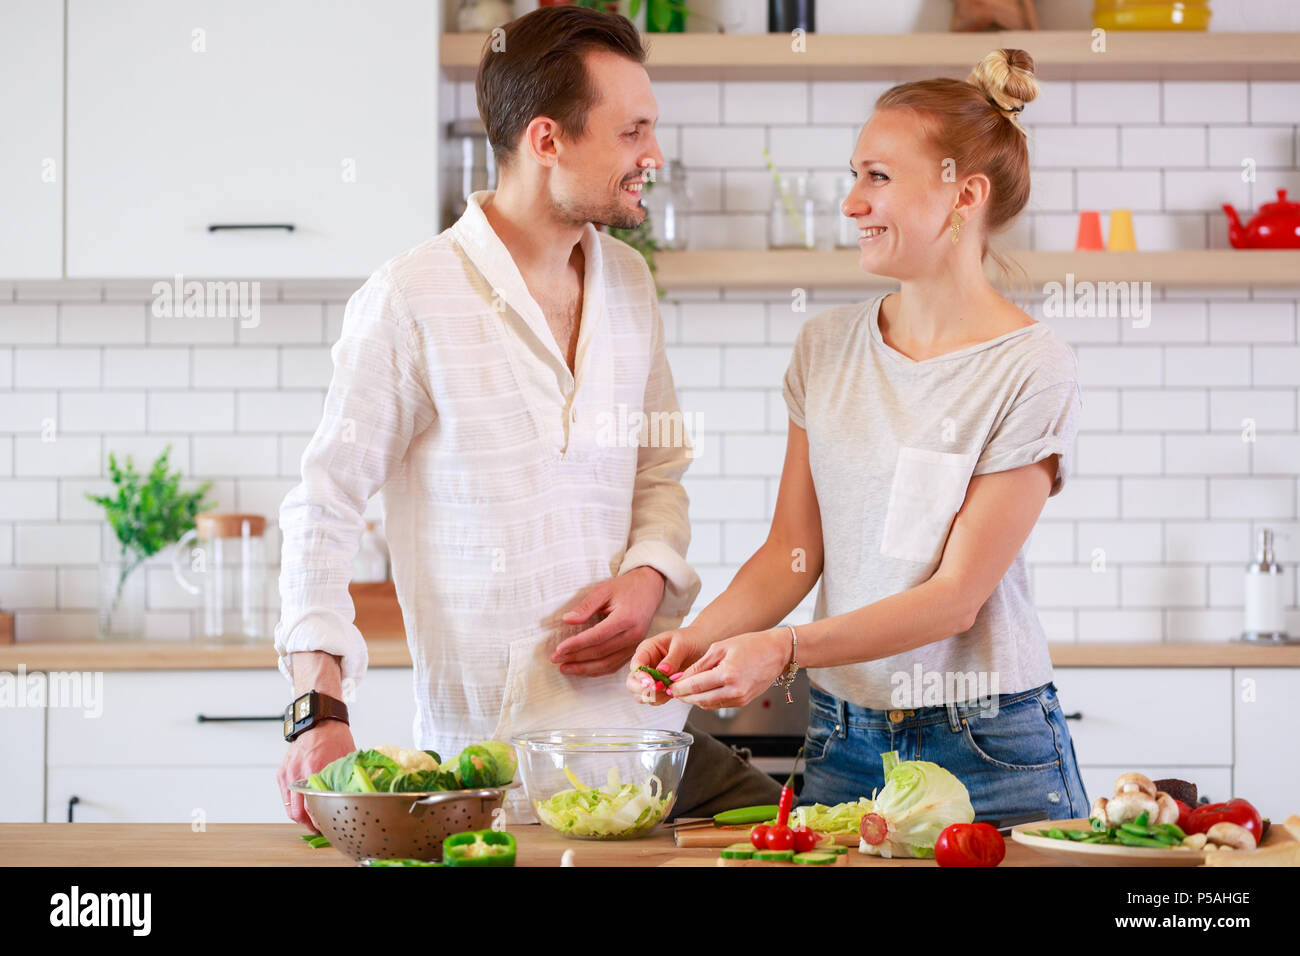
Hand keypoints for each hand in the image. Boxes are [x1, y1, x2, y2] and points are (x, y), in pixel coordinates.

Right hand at [276, 719, 355, 830]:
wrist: (318, 722)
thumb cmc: (334, 738)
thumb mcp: (346, 759)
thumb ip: (347, 779)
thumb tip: (359, 796)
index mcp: (314, 769)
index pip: (312, 807)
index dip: (320, 823)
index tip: (329, 828)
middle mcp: (297, 773)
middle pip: (298, 813)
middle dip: (309, 825)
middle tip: (320, 829)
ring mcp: (287, 774)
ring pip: (289, 808)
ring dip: (301, 818)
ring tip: (313, 821)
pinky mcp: (281, 773)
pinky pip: (285, 798)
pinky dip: (294, 805)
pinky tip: (305, 806)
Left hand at [552, 566, 666, 676]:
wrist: (650, 588)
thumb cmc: (625, 587)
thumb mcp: (603, 590)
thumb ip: (586, 606)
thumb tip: (567, 620)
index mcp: (626, 618)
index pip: (597, 636)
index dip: (576, 645)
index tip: (558, 649)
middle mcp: (633, 635)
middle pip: (601, 652)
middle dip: (576, 658)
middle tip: (555, 659)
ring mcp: (635, 644)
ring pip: (607, 664)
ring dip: (584, 668)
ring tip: (565, 668)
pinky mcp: (634, 650)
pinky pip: (615, 665)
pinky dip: (597, 670)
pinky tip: (582, 669)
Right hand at [624, 626, 712, 704]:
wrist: (702, 644)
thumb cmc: (691, 640)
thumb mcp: (682, 645)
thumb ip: (671, 659)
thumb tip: (661, 671)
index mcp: (647, 649)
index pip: (636, 665)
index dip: (641, 676)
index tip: (652, 684)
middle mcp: (646, 664)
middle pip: (632, 682)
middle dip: (643, 690)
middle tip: (660, 689)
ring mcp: (651, 677)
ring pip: (641, 694)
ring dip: (653, 697)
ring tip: (670, 691)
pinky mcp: (659, 687)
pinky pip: (654, 698)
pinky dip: (661, 699)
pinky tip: (673, 692)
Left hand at [668, 628, 791, 708]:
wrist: (777, 652)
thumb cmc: (751, 645)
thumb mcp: (720, 647)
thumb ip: (700, 665)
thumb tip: (682, 678)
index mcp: (727, 674)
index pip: (695, 686)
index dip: (679, 688)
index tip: (669, 686)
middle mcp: (734, 690)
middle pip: (699, 699)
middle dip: (683, 696)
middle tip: (672, 691)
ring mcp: (740, 698)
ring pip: (708, 705)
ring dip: (694, 700)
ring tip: (683, 692)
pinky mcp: (743, 702)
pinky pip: (719, 704)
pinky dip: (707, 700)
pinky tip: (700, 692)